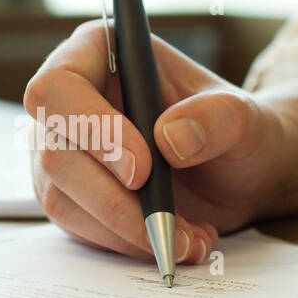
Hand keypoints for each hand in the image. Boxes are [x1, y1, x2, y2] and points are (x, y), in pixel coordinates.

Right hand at [23, 20, 297, 264]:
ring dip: (126, 229)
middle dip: (111, 197)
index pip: (58, 87)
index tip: (142, 169)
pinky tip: (176, 240)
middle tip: (167, 221)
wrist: (240, 172)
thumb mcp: (244, 117)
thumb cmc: (236, 129)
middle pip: (53, 153)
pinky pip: (80, 229)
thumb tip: (170, 137)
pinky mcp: (73, 197)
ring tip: (188, 236)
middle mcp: (70, 102)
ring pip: (61, 199)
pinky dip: (128, 243)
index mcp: (99, 54)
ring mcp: (65, 152)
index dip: (92, 129)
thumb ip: (216, 118)